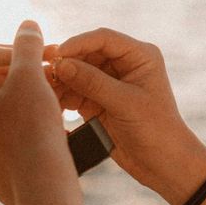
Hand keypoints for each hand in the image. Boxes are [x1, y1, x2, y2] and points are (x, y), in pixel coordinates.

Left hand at [0, 21, 88, 204]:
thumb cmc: (32, 126)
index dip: (7, 67)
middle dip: (15, 97)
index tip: (30, 67)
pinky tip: (46, 143)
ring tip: (47, 116)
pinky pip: (12, 160)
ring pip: (1, 136)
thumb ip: (26, 48)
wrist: (42, 183)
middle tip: (41, 89)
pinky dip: (26, 149)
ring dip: (21, 124)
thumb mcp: (30, 76)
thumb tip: (27, 25)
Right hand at [49, 28, 205, 204]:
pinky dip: (62, 96)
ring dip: (59, 80)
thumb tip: (61, 64)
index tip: (56, 55)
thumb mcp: (125, 103)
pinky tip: (49, 102)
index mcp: (139, 56)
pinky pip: (74, 92)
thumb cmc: (156, 130)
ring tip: (42, 89)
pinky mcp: (98, 102)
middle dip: (64, 63)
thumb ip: (92, 82)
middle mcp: (123, 65)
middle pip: (85, 54)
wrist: (164, 164)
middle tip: (41, 72)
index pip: (103, 39)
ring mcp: (109, 84)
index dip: (77, 43)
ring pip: (76, 73)